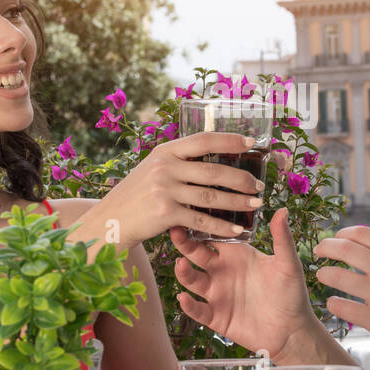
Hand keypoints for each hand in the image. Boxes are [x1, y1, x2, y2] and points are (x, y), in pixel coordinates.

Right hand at [93, 132, 265, 246]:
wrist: (110, 220)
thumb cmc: (136, 195)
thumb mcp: (153, 169)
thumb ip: (178, 162)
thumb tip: (212, 154)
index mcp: (165, 151)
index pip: (203, 139)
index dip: (229, 140)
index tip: (251, 143)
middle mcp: (165, 167)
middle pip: (213, 170)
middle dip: (241, 178)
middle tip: (259, 185)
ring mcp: (164, 190)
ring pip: (211, 195)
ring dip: (238, 201)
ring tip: (256, 204)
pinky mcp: (165, 214)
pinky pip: (201, 220)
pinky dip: (221, 226)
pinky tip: (236, 230)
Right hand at [170, 207, 318, 360]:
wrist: (292, 331)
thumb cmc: (292, 295)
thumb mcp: (288, 265)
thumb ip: (282, 239)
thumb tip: (282, 210)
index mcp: (238, 255)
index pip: (215, 235)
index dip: (203, 225)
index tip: (191, 211)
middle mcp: (224, 272)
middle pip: (197, 254)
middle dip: (185, 244)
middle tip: (176, 231)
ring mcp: (218, 294)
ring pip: (193, 280)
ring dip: (184, 272)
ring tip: (181, 264)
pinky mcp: (216, 317)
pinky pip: (198, 310)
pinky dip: (189, 305)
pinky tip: (184, 298)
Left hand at [313, 225, 369, 368]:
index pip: (361, 233)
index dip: (341, 234)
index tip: (334, 239)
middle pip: (345, 249)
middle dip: (325, 248)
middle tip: (318, 252)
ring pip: (337, 276)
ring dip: (325, 274)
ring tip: (322, 276)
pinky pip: (341, 306)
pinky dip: (332, 303)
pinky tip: (333, 304)